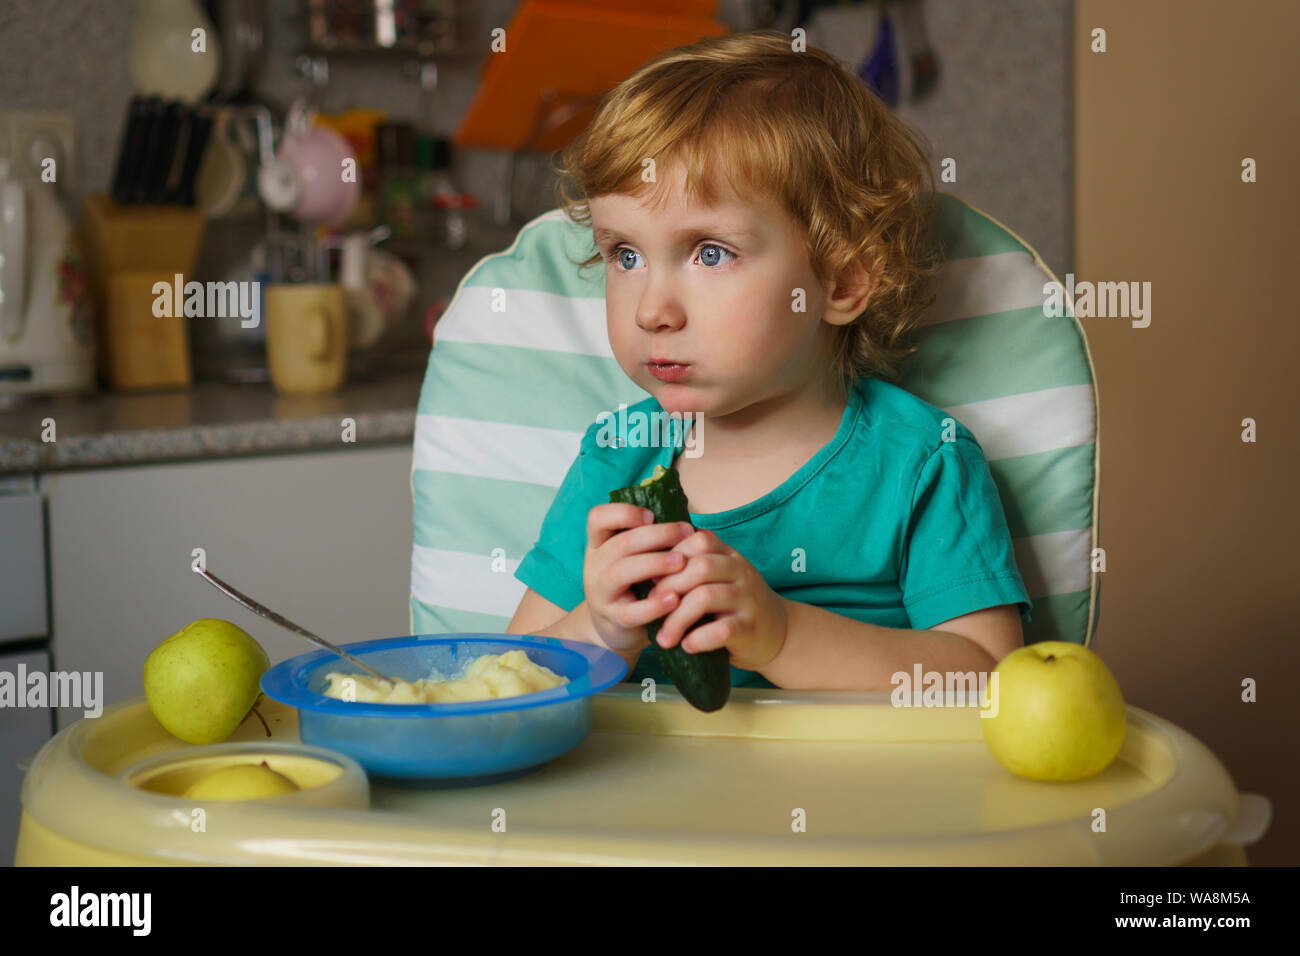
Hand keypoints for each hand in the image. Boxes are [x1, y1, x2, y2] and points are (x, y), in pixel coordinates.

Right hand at [583, 503, 696, 652]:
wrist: (614, 627)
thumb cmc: (633, 584)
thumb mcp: (632, 558)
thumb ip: (650, 540)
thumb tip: (688, 523)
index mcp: (599, 545)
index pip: (598, 518)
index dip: (624, 513)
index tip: (652, 516)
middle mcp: (595, 566)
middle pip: (619, 544)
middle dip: (656, 535)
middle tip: (686, 533)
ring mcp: (601, 594)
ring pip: (620, 573)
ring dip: (654, 563)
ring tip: (681, 562)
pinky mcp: (614, 620)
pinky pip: (631, 612)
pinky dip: (654, 605)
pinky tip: (675, 599)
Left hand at [645, 529, 788, 671]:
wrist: (778, 633)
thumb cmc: (735, 604)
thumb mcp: (720, 577)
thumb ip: (694, 567)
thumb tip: (648, 569)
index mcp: (730, 556)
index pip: (699, 540)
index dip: (672, 556)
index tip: (653, 577)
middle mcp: (742, 572)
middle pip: (700, 567)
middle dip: (669, 586)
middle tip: (650, 606)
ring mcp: (748, 600)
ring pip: (706, 597)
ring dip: (677, 618)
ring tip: (664, 637)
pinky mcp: (750, 629)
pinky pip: (722, 630)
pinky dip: (699, 639)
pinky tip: (687, 646)